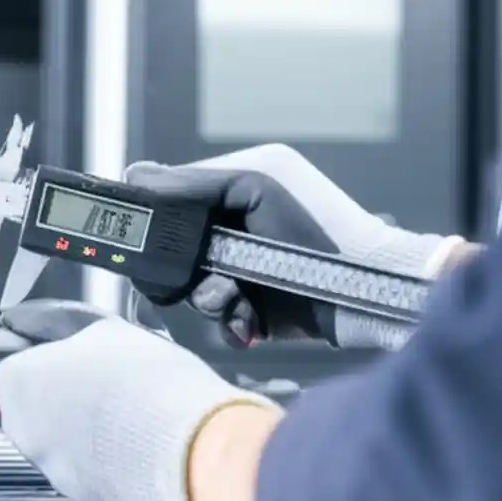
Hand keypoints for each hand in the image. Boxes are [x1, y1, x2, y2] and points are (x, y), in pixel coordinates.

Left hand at [0, 300, 279, 500]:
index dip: (55, 362)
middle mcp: (24, 434)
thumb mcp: (111, 331)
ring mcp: (54, 475)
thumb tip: (77, 343)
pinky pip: (97, 478)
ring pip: (68, 448)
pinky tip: (149, 452)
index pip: (20, 369)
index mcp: (15, 384)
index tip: (85, 360)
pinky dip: (115, 466)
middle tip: (112, 388)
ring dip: (93, 436)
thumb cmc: (143, 380)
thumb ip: (81, 337)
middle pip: (40, 412)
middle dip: (69, 402)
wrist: (186, 454)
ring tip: (139, 420)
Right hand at [123, 145, 462, 349]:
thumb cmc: (321, 230)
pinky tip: (250, 323)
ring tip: (235, 301)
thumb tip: (133, 176)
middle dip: (180, 270)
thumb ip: (192, 184)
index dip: (156, 223)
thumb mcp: (253, 191)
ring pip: (190, 291)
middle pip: (172, 252)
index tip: (145, 239)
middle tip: (193, 277)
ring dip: (209, 299)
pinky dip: (230, 324)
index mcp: (233, 193)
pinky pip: (218, 322)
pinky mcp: (252, 312)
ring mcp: (241, 273)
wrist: (368, 293)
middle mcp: (232, 232)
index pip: (170, 202)